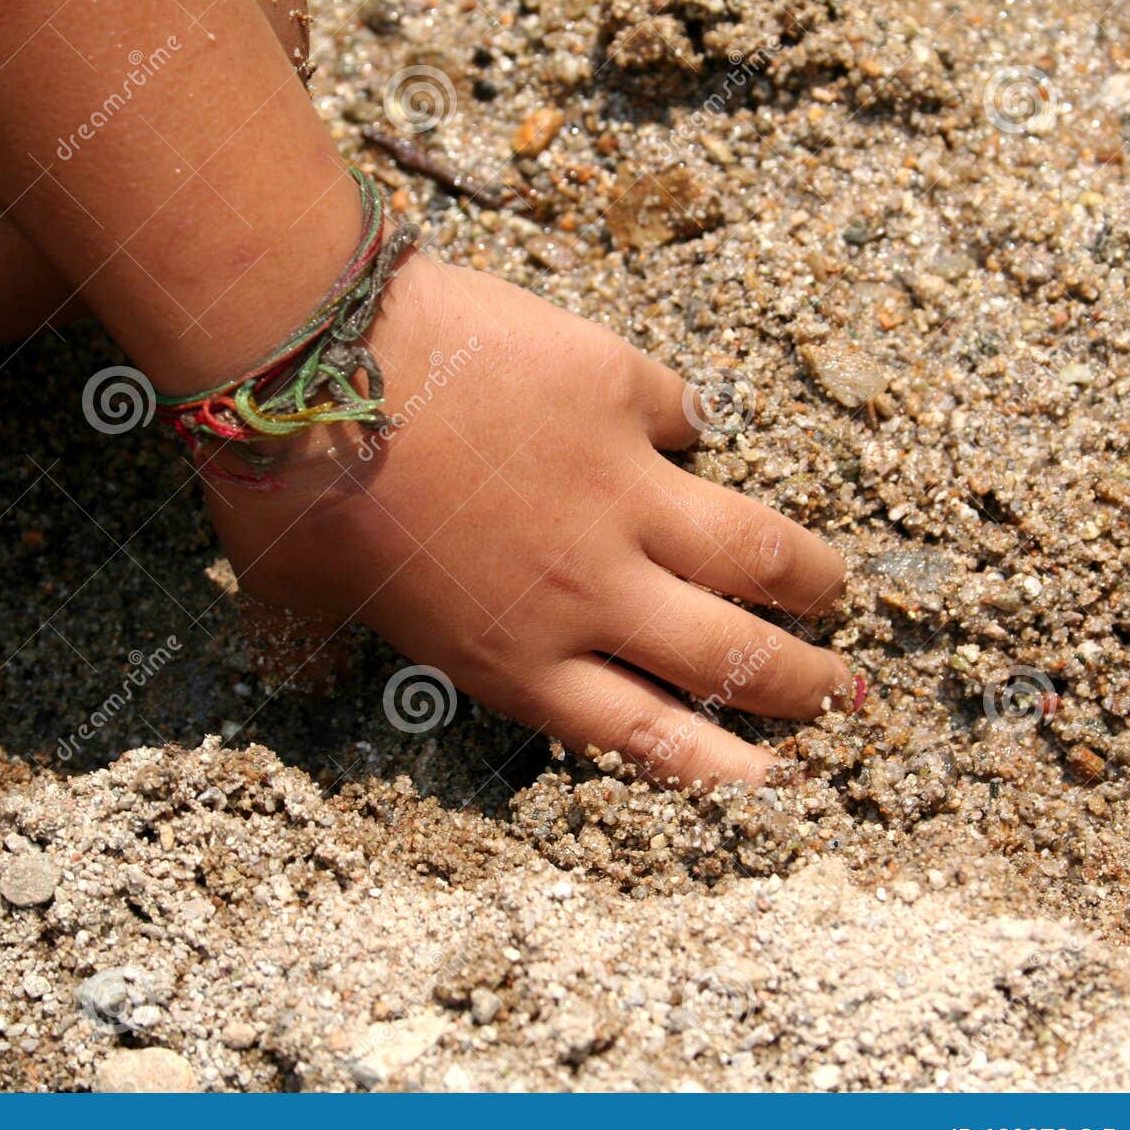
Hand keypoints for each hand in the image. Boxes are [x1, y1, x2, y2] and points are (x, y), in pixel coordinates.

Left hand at [206, 253, 856, 787]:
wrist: (308, 351)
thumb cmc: (285, 487)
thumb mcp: (299, 606)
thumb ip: (325, 655)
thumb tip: (304, 675)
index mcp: (514, 654)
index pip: (649, 734)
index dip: (726, 766)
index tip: (782, 778)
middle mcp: (586, 589)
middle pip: (729, 655)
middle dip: (803, 686)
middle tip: (844, 695)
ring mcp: (617, 489)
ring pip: (752, 550)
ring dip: (807, 577)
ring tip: (835, 589)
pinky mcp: (620, 392)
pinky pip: (684, 418)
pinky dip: (688, 430)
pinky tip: (687, 427)